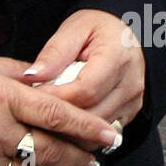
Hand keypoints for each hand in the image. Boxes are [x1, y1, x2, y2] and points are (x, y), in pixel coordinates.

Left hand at [23, 9, 145, 136]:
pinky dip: (80, 135)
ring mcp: (132, 103)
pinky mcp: (129, 115)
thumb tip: (32, 76)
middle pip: (91, 116)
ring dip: (68, 131)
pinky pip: (102, 137)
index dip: (56, 97)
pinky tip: (61, 127)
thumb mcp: (74, 28)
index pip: (85, 90)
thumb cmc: (98, 29)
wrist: (124, 35)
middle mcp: (130, 84)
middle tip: (33, 114)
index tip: (33, 96)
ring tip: (44, 121)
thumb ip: (54, 52)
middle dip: (59, 119)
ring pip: (96, 133)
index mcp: (117, 57)